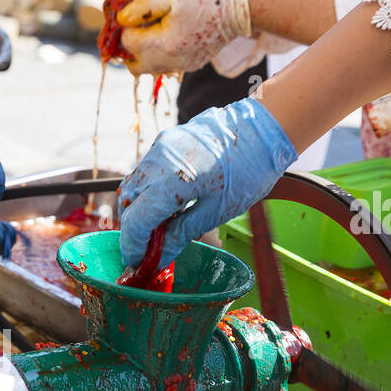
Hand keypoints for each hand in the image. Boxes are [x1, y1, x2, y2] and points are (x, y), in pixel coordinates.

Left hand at [118, 0, 250, 75]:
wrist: (240, 8)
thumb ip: (142, 6)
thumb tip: (121, 20)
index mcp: (163, 44)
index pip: (127, 42)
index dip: (127, 27)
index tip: (135, 13)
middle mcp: (171, 62)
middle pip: (134, 65)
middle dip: (130, 46)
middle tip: (137, 27)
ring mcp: (182, 67)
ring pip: (148, 68)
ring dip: (143, 52)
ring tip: (150, 30)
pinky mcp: (191, 66)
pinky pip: (165, 66)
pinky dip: (159, 54)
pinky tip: (167, 35)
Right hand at [118, 97, 295, 266]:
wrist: (263, 129)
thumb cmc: (249, 170)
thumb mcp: (218, 210)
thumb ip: (181, 233)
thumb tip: (159, 257)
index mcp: (173, 181)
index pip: (136, 221)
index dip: (133, 246)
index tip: (137, 262)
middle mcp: (159, 161)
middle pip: (127, 203)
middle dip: (133, 229)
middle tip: (149, 249)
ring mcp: (159, 148)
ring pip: (132, 186)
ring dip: (138, 210)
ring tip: (160, 227)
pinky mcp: (164, 141)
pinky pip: (145, 172)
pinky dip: (147, 192)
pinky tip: (167, 205)